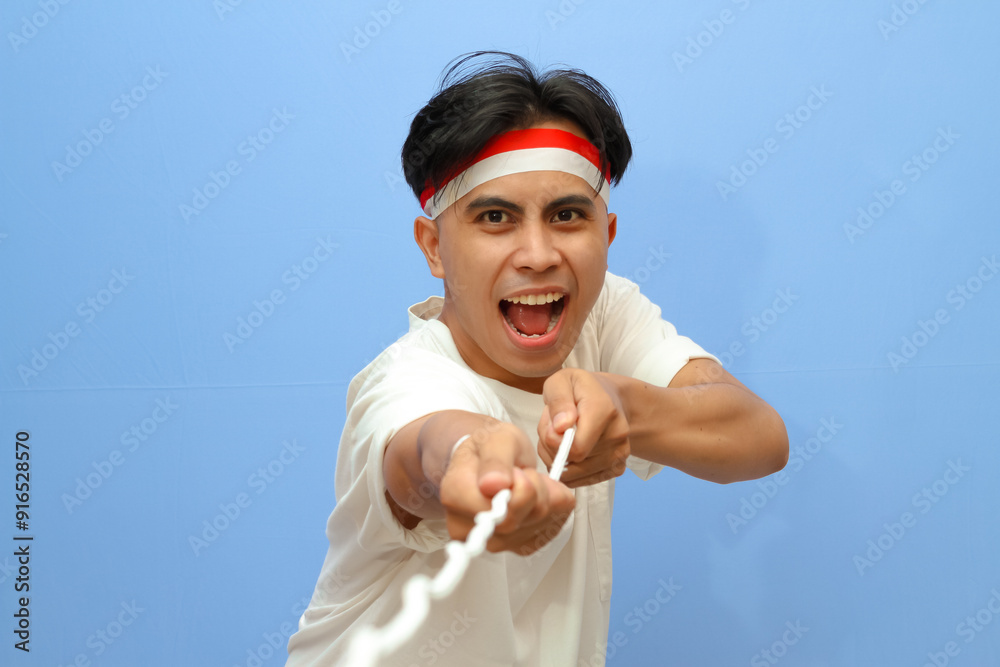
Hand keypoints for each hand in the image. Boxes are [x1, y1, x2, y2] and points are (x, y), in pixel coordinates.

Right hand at [438, 420, 575, 554]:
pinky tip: (538, 495)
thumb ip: (495, 459)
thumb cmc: (490, 449)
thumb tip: (492, 484)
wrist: (492, 460)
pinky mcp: (516, 547)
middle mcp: (467, 527)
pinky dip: (552, 510)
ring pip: (535, 527)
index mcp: (456, 495)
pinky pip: (547, 532)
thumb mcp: (496, 438)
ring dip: (546, 498)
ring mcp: (491, 541)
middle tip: (526, 472)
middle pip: (517, 521)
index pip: (496, 510)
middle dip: (535, 491)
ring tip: (531, 481)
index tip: (518, 471)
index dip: (519, 488)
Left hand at [537, 369, 630, 487]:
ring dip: (558, 459)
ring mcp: (620, 454)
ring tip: (563, 438)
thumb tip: (561, 426)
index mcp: (604, 410)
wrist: (610, 398)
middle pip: (572, 461)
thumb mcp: (561, 381)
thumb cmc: (581, 390)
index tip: (552, 423)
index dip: (553, 440)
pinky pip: (580, 481)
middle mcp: (617, 434)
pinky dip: (569, 470)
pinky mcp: (617, 468)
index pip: (575, 448)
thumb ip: (558, 400)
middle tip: (555, 429)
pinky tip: (572, 449)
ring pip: (573, 475)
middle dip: (552, 449)